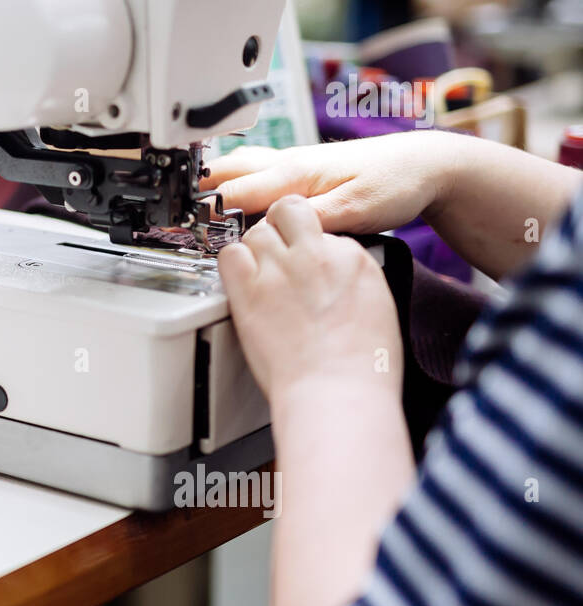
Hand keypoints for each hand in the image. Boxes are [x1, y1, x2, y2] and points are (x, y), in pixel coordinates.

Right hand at [202, 131, 460, 234]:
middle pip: (226, 170)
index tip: (185, 229)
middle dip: (195, 187)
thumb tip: (276, 235)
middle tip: (171, 210)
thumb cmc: (394, 182)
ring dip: (210, 178)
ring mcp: (291, 163)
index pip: (234, 193)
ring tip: (186, 198)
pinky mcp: (300, 169)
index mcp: (293, 173)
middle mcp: (286, 163)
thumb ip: (313, 223)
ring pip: (237, 165)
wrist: (423, 165)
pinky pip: (254, 169)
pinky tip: (230, 191)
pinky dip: (232, 178)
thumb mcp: (356, 210)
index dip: (207, 213)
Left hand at [218, 195, 402, 407]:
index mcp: (353, 258)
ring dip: (256, 247)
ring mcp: (279, 270)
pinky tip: (240, 280)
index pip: (323, 229)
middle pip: (288, 212)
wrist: (336, 393)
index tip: (305, 262)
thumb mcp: (377, 308)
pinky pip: (228, 255)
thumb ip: (350, 279)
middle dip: (281, 226)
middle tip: (277, 252)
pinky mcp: (248, 291)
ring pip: (255, 231)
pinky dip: (231, 263)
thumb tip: (333, 276)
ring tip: (260, 273)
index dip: (309, 244)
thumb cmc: (361, 367)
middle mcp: (314, 255)